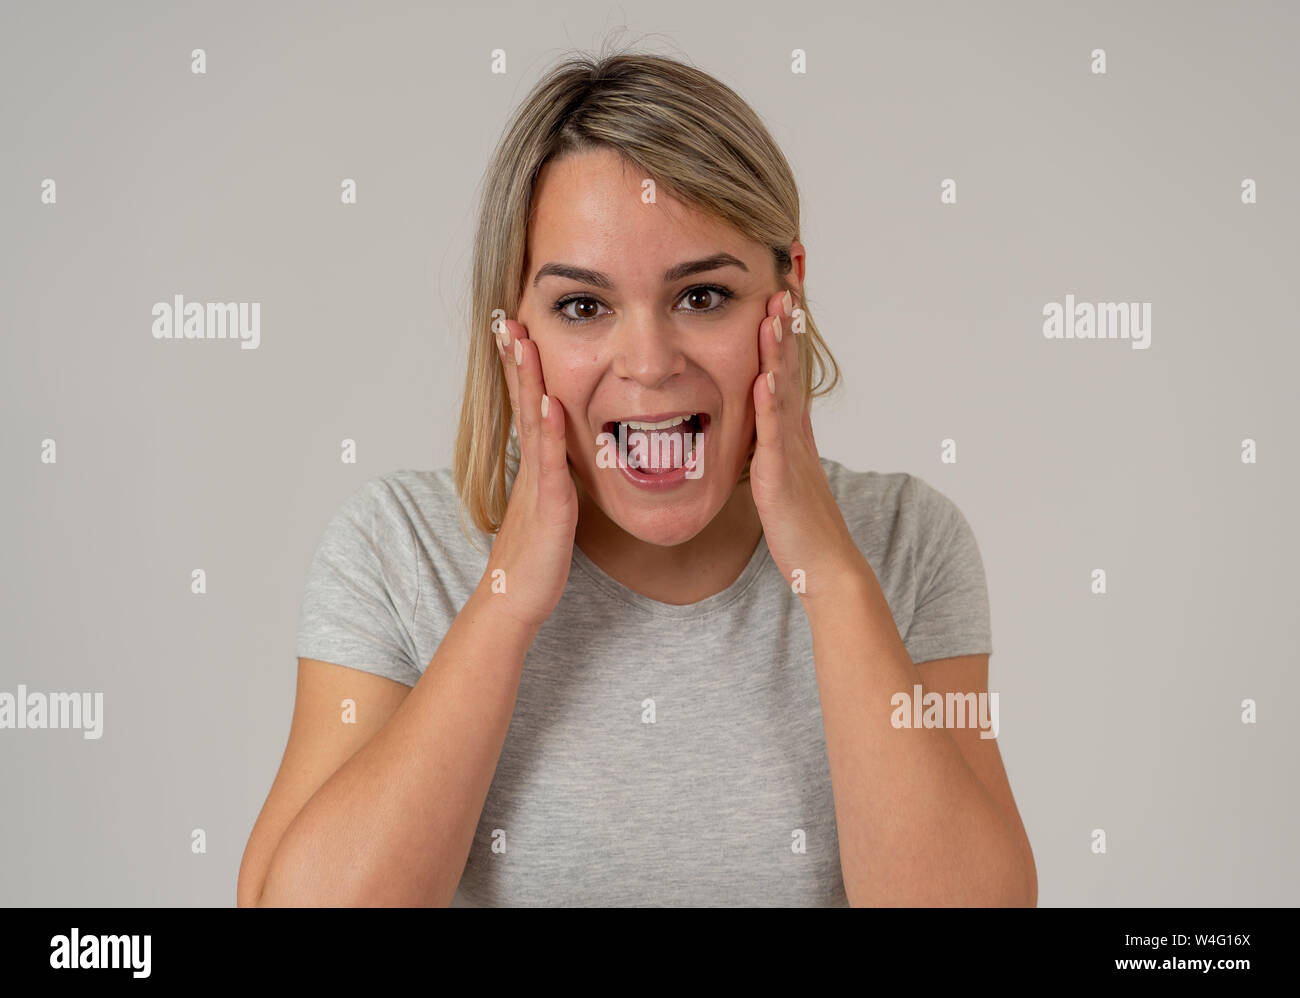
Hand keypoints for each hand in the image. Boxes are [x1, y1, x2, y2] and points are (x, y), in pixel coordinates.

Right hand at [486, 316, 577, 628]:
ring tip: (524, 342)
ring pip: (532, 422)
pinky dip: (548, 430)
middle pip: (523, 403)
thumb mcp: (549, 511)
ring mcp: (537, 484)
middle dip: (517, 360)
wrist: (514, 601)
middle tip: (508, 319)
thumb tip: (562, 463)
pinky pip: (548, 461)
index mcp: (535, 467)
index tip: (517, 332)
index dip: (522, 370)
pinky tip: (549, 402)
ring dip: (528, 381)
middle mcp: (532, 468)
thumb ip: (554, 483)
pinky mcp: (549, 506)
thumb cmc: (534, 562)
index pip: (527, 407)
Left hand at [749, 290, 865, 600]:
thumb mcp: (780, 473)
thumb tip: (757, 420)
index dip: (785, 326)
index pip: (786, 365)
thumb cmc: (800, 526)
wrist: (826, 566)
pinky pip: (775, 435)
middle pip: (791, 364)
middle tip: (789, 273)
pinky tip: (765, 377)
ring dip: (780, 349)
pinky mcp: (782, 476)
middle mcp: (795, 432)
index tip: (783, 285)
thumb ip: (771, 443)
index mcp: (791, 429)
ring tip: (777, 308)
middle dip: (789, 319)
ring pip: (785, 390)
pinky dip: (770, 404)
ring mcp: (792, 451)